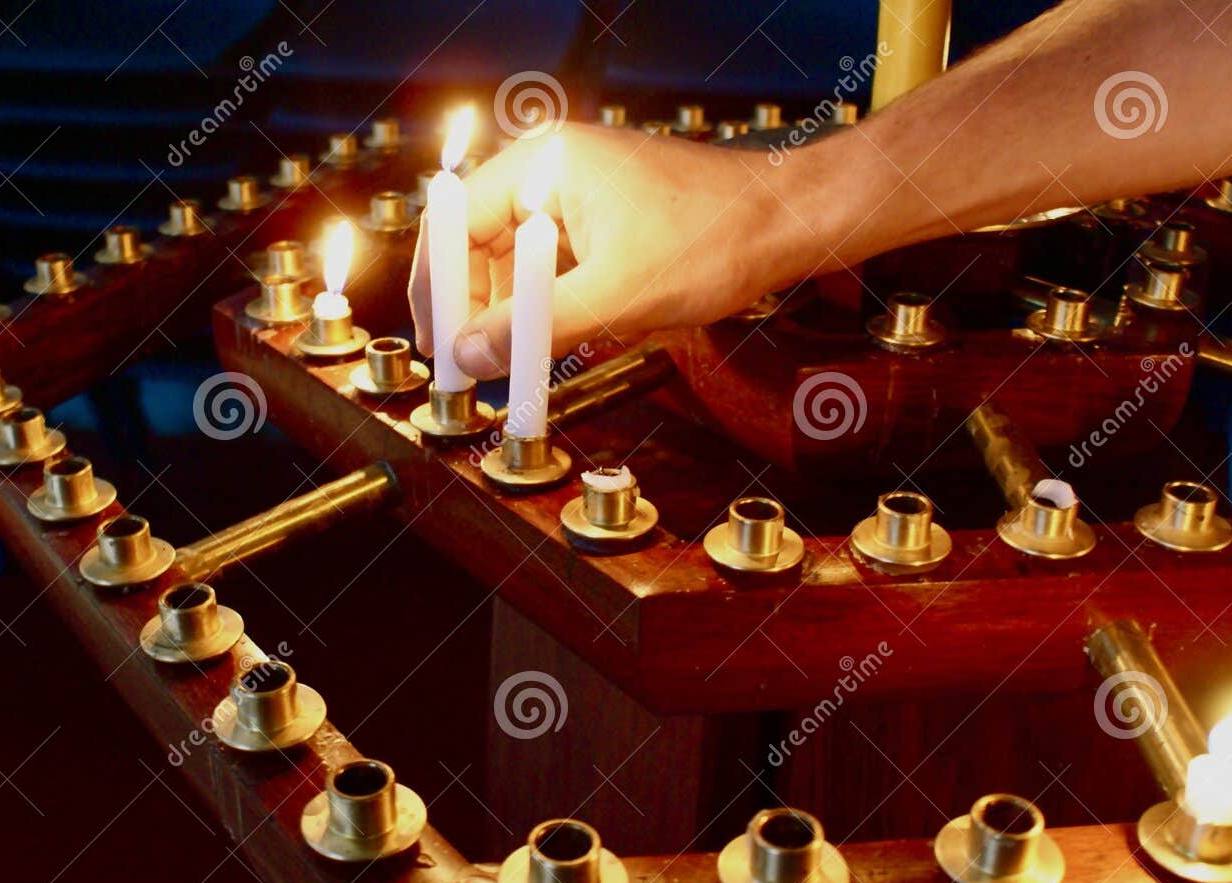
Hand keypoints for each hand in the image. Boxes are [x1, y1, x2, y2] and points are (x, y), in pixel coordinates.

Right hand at [409, 124, 805, 378]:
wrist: (792, 223)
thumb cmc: (719, 237)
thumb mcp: (619, 295)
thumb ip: (536, 328)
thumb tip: (471, 357)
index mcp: (546, 163)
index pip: (455, 223)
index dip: (439, 289)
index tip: (439, 346)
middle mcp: (555, 171)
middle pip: (482, 244)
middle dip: (475, 309)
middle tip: (470, 369)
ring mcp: (583, 196)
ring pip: (520, 263)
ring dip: (515, 316)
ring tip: (514, 368)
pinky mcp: (608, 224)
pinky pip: (558, 269)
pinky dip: (551, 309)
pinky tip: (554, 347)